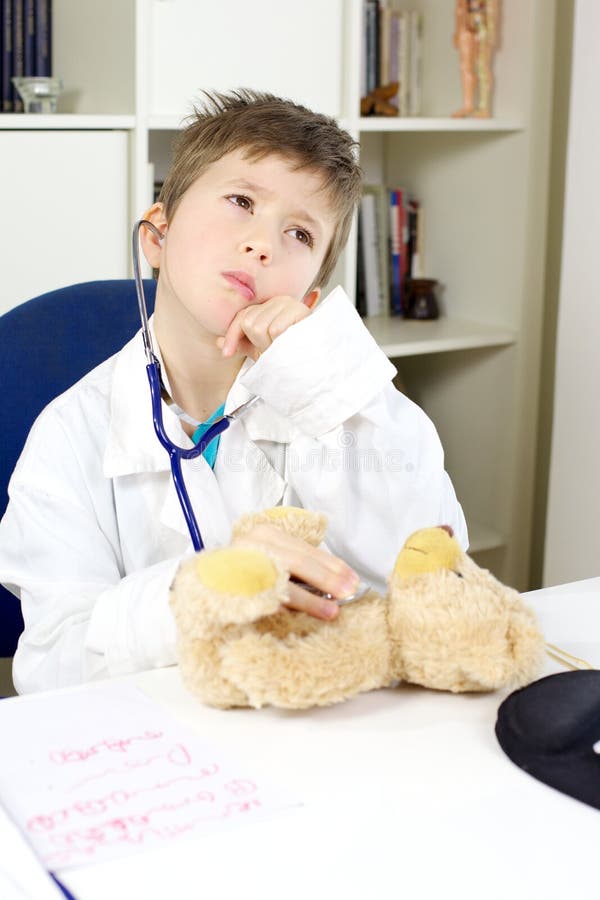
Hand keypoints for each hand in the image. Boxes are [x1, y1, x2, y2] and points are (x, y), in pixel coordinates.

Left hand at [217, 295, 312, 359]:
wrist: (310, 363)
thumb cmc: (287, 354)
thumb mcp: (260, 349)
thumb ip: (242, 343)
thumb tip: (218, 341)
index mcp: (268, 305)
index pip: (241, 316)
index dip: (232, 336)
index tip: (226, 354)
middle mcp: (278, 300)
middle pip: (249, 322)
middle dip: (257, 343)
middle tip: (272, 349)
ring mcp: (290, 304)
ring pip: (259, 327)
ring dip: (269, 344)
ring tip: (281, 348)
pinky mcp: (301, 311)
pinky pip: (275, 329)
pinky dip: (279, 343)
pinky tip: (289, 345)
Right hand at [232, 523, 359, 620]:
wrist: (200, 582)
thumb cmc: (241, 571)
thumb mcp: (268, 557)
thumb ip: (293, 563)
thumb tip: (333, 582)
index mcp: (266, 534)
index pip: (306, 549)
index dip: (333, 565)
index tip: (353, 579)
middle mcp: (253, 544)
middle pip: (298, 561)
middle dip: (328, 578)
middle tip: (349, 592)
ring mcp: (241, 564)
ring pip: (283, 580)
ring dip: (311, 598)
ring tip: (332, 610)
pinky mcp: (233, 586)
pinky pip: (264, 598)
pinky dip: (285, 608)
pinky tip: (300, 615)